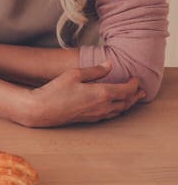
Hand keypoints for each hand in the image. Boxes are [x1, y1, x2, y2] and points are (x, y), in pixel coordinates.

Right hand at [26, 62, 145, 126]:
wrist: (42, 109)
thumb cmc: (56, 90)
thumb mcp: (74, 74)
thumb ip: (94, 70)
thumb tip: (109, 64)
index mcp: (102, 93)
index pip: (126, 90)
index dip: (133, 83)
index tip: (135, 77)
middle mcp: (103, 106)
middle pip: (126, 102)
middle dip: (135, 96)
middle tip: (141, 90)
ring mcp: (97, 115)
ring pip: (119, 110)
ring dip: (128, 104)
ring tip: (131, 98)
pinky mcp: (90, 119)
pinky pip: (110, 115)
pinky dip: (118, 109)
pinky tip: (114, 106)